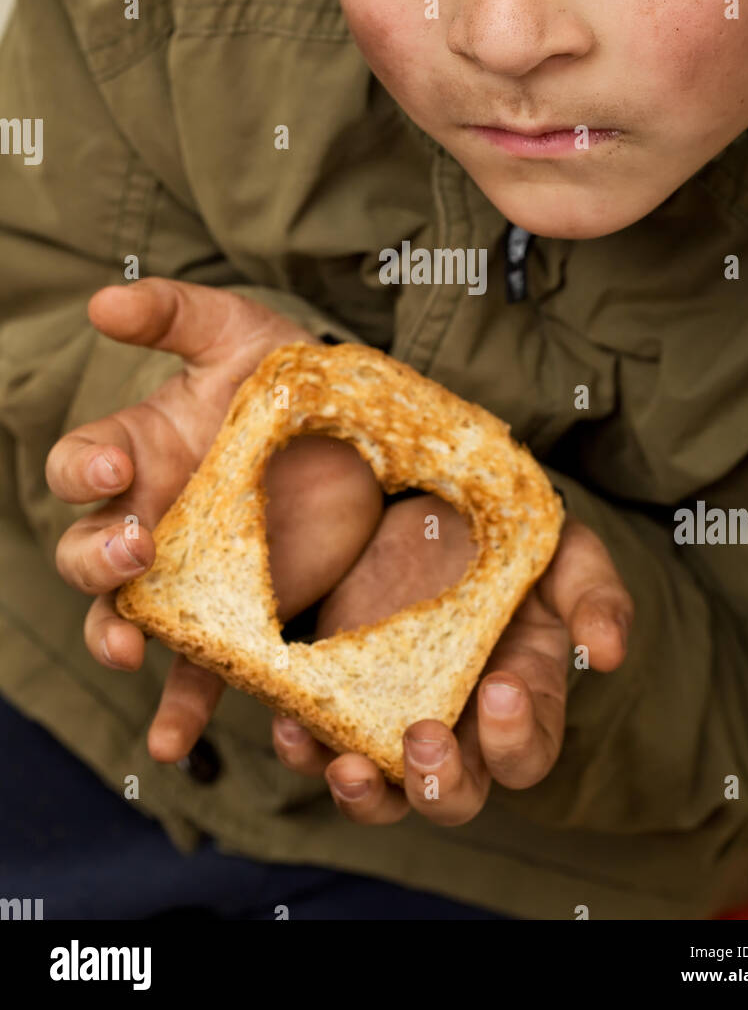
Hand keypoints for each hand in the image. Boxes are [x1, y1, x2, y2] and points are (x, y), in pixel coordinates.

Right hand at [47, 277, 382, 761]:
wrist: (362, 438)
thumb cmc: (288, 378)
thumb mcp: (240, 334)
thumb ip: (174, 313)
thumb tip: (101, 301)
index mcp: (142, 451)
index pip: (83, 464)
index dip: (86, 467)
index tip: (119, 464)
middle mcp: (152, 519)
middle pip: (86, 552)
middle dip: (95, 557)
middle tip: (136, 550)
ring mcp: (188, 577)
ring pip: (122, 619)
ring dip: (113, 637)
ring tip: (131, 653)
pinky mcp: (236, 622)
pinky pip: (197, 675)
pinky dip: (179, 710)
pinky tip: (175, 745)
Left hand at [272, 495, 633, 823]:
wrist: (432, 494)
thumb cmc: (509, 531)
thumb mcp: (565, 550)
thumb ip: (596, 595)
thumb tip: (611, 653)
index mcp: (522, 697)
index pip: (526, 752)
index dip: (516, 738)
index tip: (501, 687)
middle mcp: (459, 724)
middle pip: (455, 796)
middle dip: (441, 784)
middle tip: (424, 740)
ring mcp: (393, 714)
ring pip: (384, 793)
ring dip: (366, 796)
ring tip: (347, 770)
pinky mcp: (339, 693)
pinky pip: (318, 745)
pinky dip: (303, 748)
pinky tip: (291, 723)